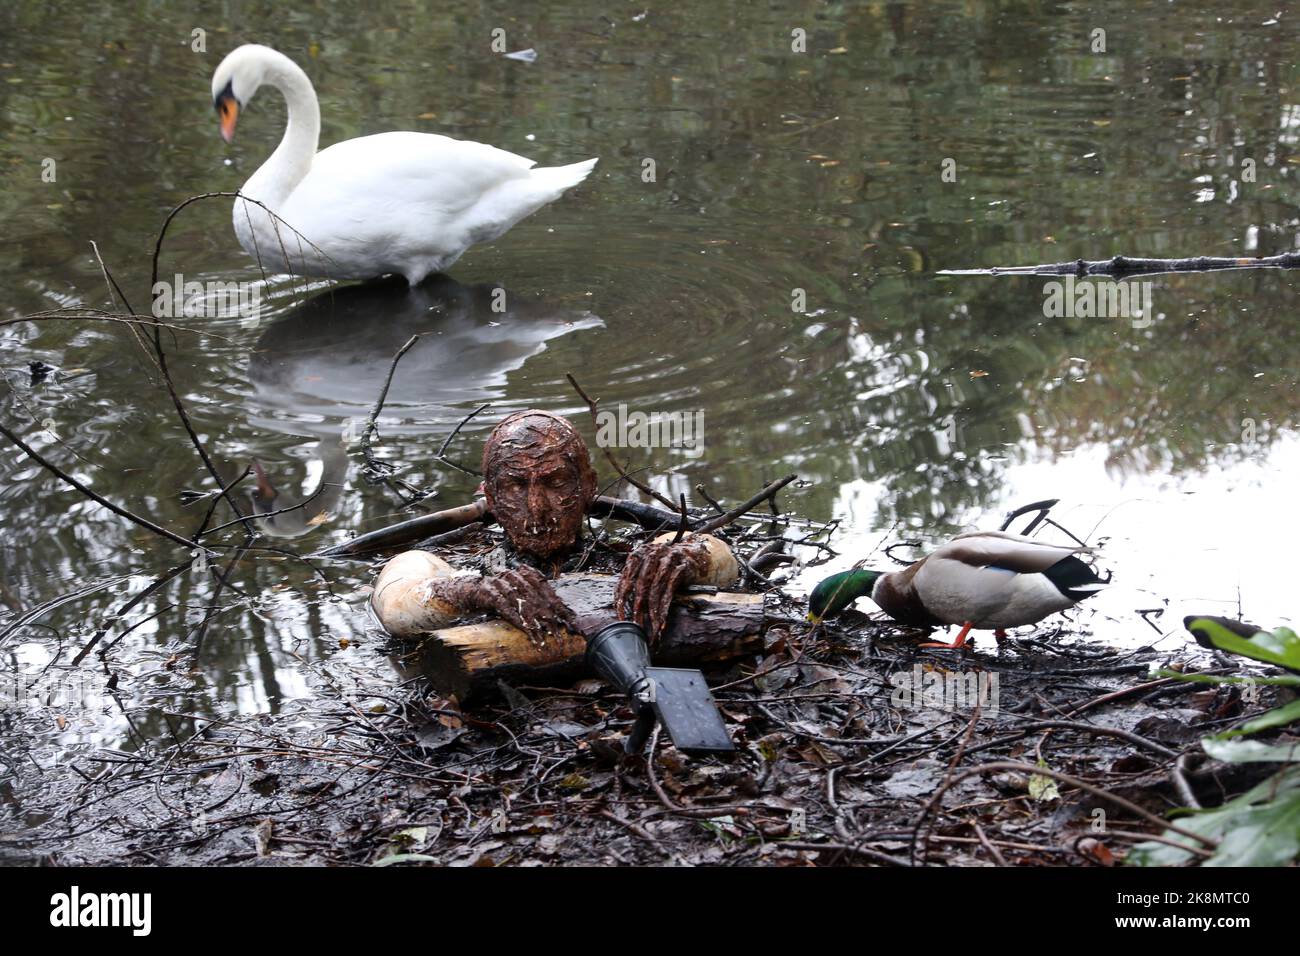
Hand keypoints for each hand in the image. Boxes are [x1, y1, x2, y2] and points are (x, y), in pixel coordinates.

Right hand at [446, 566, 578, 646]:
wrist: (468, 591)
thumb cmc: (496, 595)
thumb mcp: (517, 595)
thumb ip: (533, 599)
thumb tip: (556, 614)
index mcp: (524, 573)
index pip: (547, 589)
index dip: (559, 605)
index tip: (571, 621)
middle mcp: (514, 575)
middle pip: (537, 598)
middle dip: (549, 618)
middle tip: (558, 634)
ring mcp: (501, 583)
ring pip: (523, 604)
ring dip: (534, 623)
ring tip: (543, 637)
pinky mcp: (489, 593)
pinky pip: (506, 608)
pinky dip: (517, 620)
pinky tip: (526, 631)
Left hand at [613, 538, 708, 643]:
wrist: (691, 553)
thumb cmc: (664, 564)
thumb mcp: (646, 566)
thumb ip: (632, 578)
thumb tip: (618, 602)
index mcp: (639, 554)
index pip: (625, 581)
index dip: (622, 602)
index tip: (622, 618)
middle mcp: (652, 555)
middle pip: (641, 586)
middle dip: (638, 610)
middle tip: (636, 626)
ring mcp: (667, 560)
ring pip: (655, 591)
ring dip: (653, 613)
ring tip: (651, 628)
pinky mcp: (680, 568)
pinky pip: (669, 592)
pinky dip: (664, 609)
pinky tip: (662, 622)